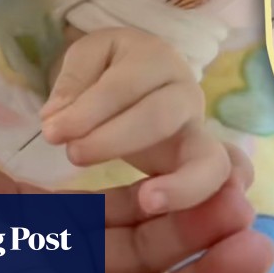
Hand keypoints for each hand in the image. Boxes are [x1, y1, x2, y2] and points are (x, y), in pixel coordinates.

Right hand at [0, 149, 271, 272]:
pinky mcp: (25, 213)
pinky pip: (92, 201)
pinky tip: (164, 164)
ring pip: (132, 230)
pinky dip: (129, 184)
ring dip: (177, 205)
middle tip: (246, 198)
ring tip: (223, 173)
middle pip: (155, 270)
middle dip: (203, 238)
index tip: (256, 244)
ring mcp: (47, 254)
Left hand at [39, 28, 230, 215]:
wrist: (146, 74)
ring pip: (204, 156)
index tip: (51, 131)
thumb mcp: (88, 59)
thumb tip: (56, 118)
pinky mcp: (203, 164)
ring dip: (177, 182)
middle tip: (74, 155)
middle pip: (159, 117)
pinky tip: (198, 213)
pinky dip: (214, 194)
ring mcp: (200, 131)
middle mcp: (185, 94)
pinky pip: (221, 179)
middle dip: (115, 139)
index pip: (121, 86)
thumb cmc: (112, 68)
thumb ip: (72, 84)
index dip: (87, 110)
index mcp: (154, 60)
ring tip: (147, 201)